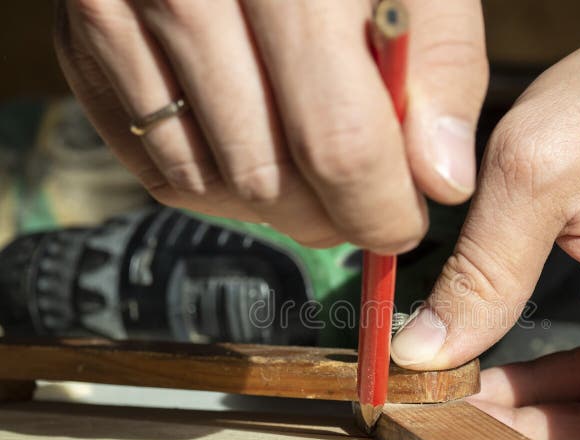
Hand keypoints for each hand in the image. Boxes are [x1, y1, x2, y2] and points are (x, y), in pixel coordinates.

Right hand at [54, 0, 487, 253]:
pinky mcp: (82, 40)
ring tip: (308, 165)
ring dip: (272, 203)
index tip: (401, 224)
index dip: (378, 209)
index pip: (337, 143)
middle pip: (266, 178)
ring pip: (206, 183)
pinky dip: (213, 177)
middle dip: (328, 214)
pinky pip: (152, 164)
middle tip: (360, 197)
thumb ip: (441, 67)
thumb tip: (439, 183)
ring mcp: (115, 14)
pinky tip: (250, 143)